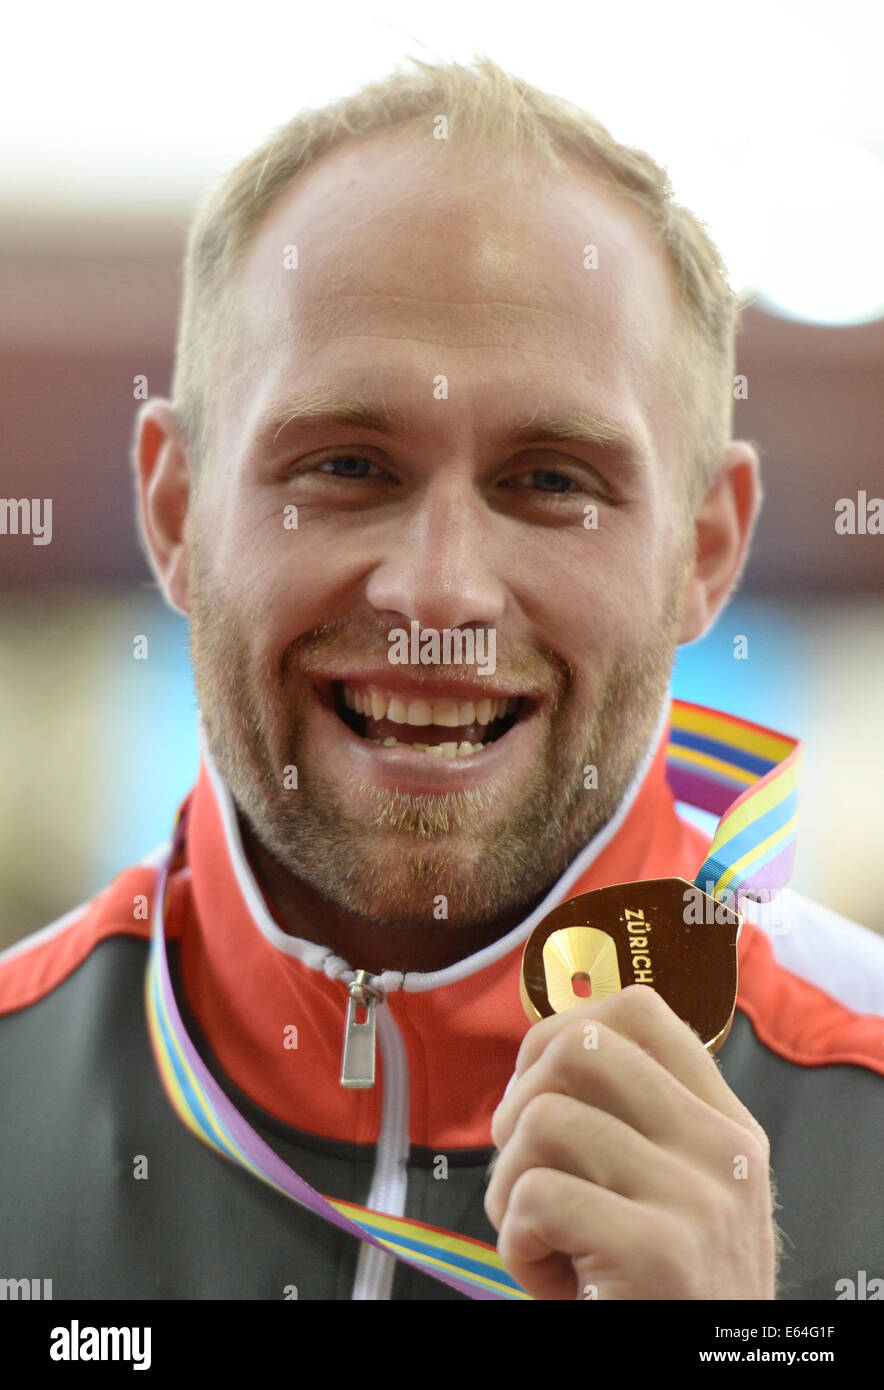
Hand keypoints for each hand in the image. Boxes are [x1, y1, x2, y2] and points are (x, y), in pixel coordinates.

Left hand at [484, 985, 776, 1299]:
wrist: (707, 1379)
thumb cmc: (665, 1295)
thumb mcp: (676, 1193)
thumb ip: (635, 1123)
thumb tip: (542, 1053)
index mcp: (724, 1123)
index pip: (638, 1010)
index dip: (559, 1030)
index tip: (538, 1087)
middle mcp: (721, 1148)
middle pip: (579, 1044)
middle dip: (518, 1100)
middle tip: (525, 1165)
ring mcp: (695, 1198)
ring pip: (543, 1119)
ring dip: (509, 1185)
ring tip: (540, 1236)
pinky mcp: (658, 1253)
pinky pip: (534, 1196)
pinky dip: (515, 1243)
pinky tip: (550, 1277)